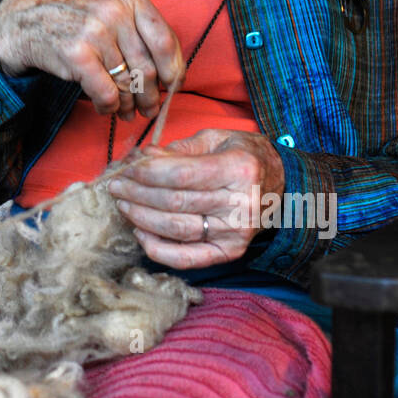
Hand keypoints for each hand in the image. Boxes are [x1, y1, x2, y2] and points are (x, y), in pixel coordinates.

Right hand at [0, 0, 183, 121]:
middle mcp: (114, 10)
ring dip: (129, 105)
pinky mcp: (76, 53)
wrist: (23, 16)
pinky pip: (106, 93)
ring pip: (127, 83)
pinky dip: (109, 107)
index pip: (165, 40)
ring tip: (127, 112)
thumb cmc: (73, 15)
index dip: (173, 70)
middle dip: (151, 95)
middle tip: (149, 109)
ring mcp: (95, 31)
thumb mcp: (108, 4)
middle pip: (147, 66)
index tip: (172, 86)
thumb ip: (138, 28)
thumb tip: (170, 72)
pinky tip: (106, 108)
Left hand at [106, 128, 285, 268]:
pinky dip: (158, 249)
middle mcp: (240, 203)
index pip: (181, 175)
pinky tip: (140, 232)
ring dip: (141, 218)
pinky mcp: (230, 252)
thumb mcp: (216, 139)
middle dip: (136, 193)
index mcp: (239, 168)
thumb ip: (178, 150)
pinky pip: (187, 258)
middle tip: (115, 185)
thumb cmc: (244, 157)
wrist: (281, 186)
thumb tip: (141, 158)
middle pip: (174, 203)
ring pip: (176, 229)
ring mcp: (236, 232)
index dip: (146, 174)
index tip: (125, 169)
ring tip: (123, 204)